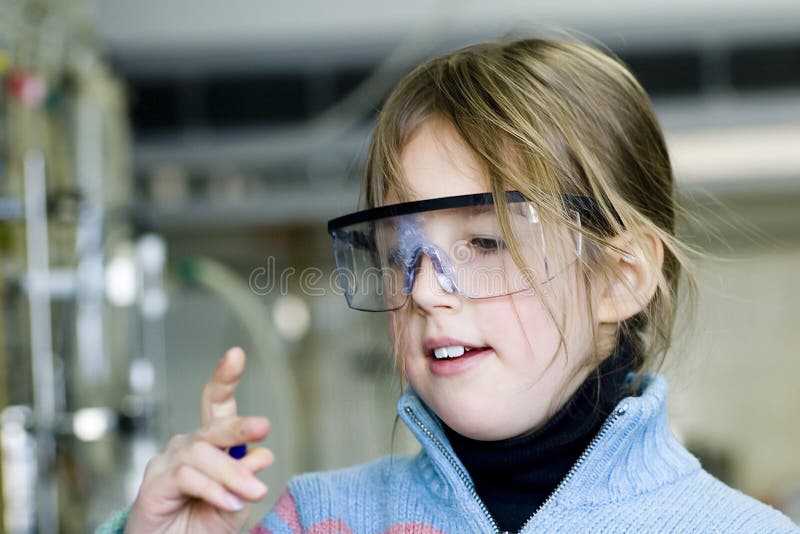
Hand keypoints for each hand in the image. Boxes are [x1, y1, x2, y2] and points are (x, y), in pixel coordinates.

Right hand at [126, 347, 272, 532]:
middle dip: (239, 426)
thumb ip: (247, 478)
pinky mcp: (154, 483)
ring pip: (204, 455)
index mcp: (210, 445)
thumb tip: (261, 454)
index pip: (216, 405)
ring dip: (232, 475)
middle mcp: (187, 446)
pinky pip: (188, 476)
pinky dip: (213, 489)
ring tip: (252, 494)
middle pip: (214, 427)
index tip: (236, 354)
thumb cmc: (201, 525)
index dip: (224, 378)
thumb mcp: (237, 501)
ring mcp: (168, 462)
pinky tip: (230, 502)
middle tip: (263, 428)